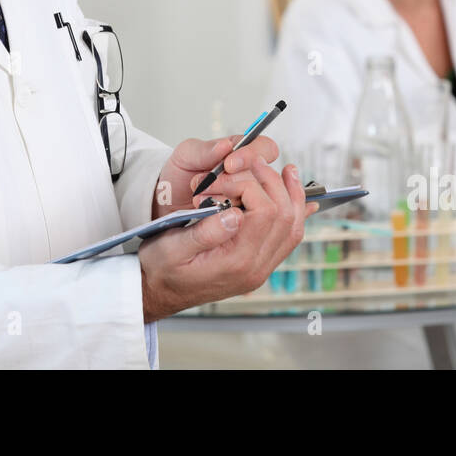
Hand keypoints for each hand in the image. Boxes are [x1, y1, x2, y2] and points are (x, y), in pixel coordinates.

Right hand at [139, 158, 316, 321]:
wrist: (158, 293)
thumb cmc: (161, 269)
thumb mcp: (171, 248)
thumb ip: (205, 233)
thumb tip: (234, 214)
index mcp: (235, 262)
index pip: (264, 212)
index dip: (250, 184)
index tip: (227, 173)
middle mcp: (255, 268)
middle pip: (285, 216)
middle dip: (272, 182)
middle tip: (255, 163)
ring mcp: (260, 268)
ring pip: (293, 228)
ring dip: (292, 196)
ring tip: (288, 172)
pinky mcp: (259, 264)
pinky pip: (287, 239)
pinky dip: (294, 214)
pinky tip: (297, 199)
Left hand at [152, 134, 278, 218]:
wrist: (166, 204)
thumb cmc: (179, 175)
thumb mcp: (185, 156)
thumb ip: (204, 149)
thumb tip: (226, 146)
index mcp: (243, 154)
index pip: (265, 148)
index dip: (251, 155)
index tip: (229, 165)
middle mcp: (251, 178)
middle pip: (260, 177)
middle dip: (230, 182)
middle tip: (202, 185)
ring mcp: (248, 201)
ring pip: (254, 201)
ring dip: (224, 201)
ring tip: (198, 200)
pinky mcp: (241, 223)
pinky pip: (243, 221)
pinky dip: (223, 218)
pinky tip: (205, 214)